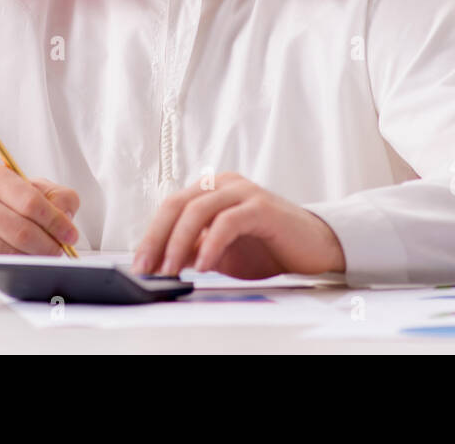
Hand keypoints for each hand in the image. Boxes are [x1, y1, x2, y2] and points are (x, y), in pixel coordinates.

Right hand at [0, 164, 79, 267]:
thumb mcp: (28, 188)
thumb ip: (57, 196)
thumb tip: (67, 217)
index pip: (32, 203)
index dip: (57, 222)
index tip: (70, 235)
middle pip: (22, 232)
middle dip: (49, 246)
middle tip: (59, 251)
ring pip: (10, 253)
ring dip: (33, 259)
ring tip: (41, 255)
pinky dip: (15, 268)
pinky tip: (19, 260)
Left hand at [129, 172, 344, 278]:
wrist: (315, 248)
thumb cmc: (268, 248)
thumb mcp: (221, 253)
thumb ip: (193, 250)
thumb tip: (160, 261)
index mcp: (212, 190)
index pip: (172, 206)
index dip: (152, 234)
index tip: (140, 263)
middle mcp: (225, 184)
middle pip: (178, 203)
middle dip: (157, 237)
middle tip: (147, 267)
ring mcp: (244, 192)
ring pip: (198, 209)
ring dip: (178, 242)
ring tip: (170, 269)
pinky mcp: (262, 207)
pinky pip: (227, 221)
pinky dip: (210, 244)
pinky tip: (203, 265)